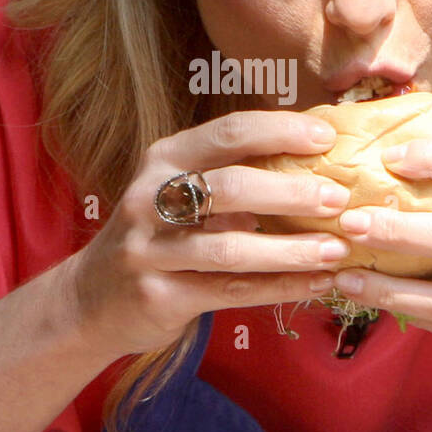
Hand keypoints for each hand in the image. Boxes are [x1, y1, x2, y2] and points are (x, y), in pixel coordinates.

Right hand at [68, 110, 357, 361]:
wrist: (92, 299)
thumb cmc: (159, 236)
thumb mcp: (180, 192)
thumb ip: (233, 175)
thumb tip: (318, 158)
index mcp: (164, 160)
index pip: (227, 133)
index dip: (280, 131)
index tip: (328, 137)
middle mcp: (151, 198)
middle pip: (230, 187)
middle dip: (291, 192)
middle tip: (339, 199)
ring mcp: (151, 249)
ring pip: (231, 248)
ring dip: (291, 250)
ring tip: (337, 250)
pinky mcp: (158, 296)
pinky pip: (230, 292)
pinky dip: (279, 287)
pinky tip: (316, 285)